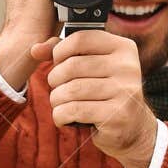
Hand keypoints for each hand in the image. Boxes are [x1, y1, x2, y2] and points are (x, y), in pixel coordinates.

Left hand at [35, 30, 157, 167]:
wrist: (132, 128)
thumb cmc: (106, 93)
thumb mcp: (92, 67)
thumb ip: (65, 53)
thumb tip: (35, 50)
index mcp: (123, 48)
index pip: (81, 39)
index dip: (60, 51)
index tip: (59, 63)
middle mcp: (128, 67)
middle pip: (72, 66)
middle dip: (55, 80)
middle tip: (58, 89)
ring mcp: (125, 92)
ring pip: (70, 90)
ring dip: (56, 100)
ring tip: (60, 104)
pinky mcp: (117, 115)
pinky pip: (74, 111)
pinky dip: (60, 116)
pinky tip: (64, 118)